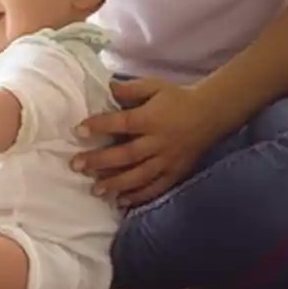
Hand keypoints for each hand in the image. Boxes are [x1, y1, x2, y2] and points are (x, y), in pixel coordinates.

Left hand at [71, 78, 227, 207]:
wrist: (211, 113)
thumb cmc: (177, 98)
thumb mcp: (155, 86)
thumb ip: (131, 89)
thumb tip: (106, 87)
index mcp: (151, 119)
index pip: (122, 123)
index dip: (100, 126)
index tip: (79, 130)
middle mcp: (158, 142)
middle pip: (126, 155)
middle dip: (100, 161)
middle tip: (77, 166)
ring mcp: (168, 161)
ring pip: (140, 176)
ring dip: (116, 184)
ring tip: (96, 190)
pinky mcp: (176, 173)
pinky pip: (156, 188)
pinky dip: (139, 196)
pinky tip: (121, 201)